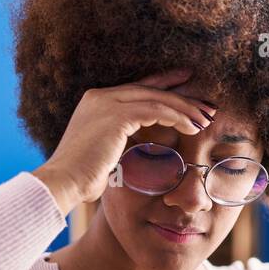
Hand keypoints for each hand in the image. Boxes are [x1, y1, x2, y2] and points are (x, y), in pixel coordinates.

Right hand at [31, 69, 217, 214]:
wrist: (62, 183)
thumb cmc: (81, 179)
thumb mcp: (103, 153)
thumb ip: (120, 143)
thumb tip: (140, 149)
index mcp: (96, 102)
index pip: (137, 89)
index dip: (164, 86)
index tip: (188, 88)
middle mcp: (100, 96)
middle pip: (150, 90)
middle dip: (181, 96)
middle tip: (206, 104)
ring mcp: (107, 103)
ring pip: (156, 98)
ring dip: (184, 109)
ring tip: (206, 119)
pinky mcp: (116, 116)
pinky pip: (155, 111)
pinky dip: (177, 117)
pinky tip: (193, 127)